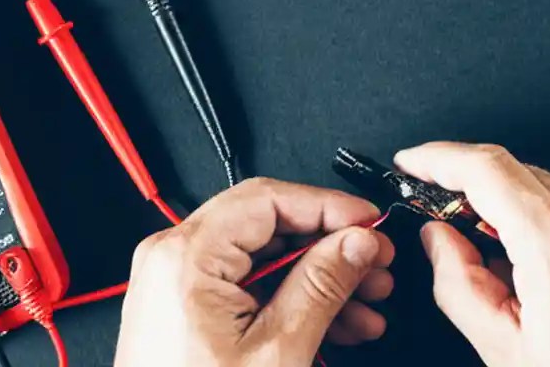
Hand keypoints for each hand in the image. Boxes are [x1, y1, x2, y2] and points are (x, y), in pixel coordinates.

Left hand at [115, 178, 395, 366]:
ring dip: (320, 277)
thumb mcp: (278, 350)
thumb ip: (322, 285)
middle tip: (376, 264)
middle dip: (330, 247)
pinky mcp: (185, 310)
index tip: (371, 224)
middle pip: (269, 226)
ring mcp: (176, 285)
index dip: (329, 207)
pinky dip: (292, 299)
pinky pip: (248, 287)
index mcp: (185, 256)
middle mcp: (173, 260)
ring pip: (265, 259)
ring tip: (365, 304)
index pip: (269, 199)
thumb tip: (356, 241)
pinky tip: (336, 323)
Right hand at [395, 142, 549, 366]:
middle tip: (454, 239)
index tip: (413, 163)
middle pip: (510, 174)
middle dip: (472, 199)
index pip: (481, 166)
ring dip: (514, 213)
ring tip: (519, 277)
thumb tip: (441, 243)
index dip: (435, 158)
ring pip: (543, 185)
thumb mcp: (512, 351)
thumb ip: (459, 287)